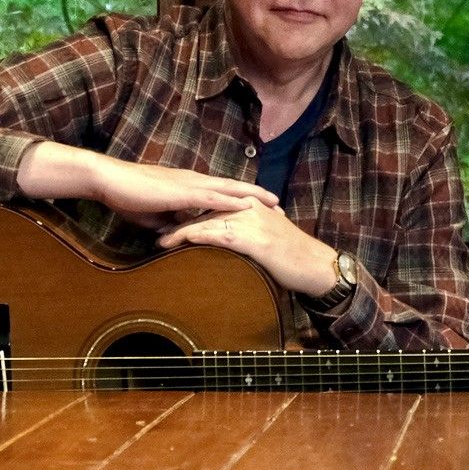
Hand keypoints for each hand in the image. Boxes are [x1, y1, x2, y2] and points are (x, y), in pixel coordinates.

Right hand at [91, 158, 278, 229]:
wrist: (110, 180)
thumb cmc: (130, 195)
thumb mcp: (157, 215)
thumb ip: (172, 222)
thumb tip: (181, 235)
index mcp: (191, 185)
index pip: (225, 192)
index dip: (245, 199)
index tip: (266, 207)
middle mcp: (196, 180)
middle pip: (235, 188)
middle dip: (259, 196)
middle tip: (282, 205)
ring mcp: (190, 184)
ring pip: (229, 189)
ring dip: (253, 197)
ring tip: (274, 204)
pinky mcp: (181, 191)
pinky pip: (211, 197)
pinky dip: (230, 202)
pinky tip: (246, 207)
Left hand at [156, 198, 338, 296]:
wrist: (314, 265)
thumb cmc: (292, 255)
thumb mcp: (267, 236)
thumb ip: (247, 230)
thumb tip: (227, 237)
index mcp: (250, 204)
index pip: (212, 203)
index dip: (188, 211)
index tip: (165, 218)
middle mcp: (248, 207)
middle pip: (204, 209)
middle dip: (178, 219)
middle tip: (153, 228)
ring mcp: (249, 221)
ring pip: (206, 221)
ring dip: (180, 231)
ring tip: (159, 240)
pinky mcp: (251, 238)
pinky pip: (217, 234)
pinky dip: (197, 237)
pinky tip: (180, 243)